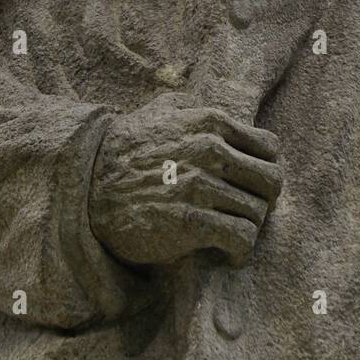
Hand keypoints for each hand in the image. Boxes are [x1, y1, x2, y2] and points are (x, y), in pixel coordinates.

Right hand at [89, 93, 280, 268]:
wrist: (88, 189)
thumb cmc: (125, 151)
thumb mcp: (157, 112)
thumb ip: (189, 106)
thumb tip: (211, 110)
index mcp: (210, 122)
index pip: (270, 147)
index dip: (265, 167)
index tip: (252, 184)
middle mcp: (211, 150)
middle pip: (272, 181)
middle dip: (264, 200)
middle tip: (247, 211)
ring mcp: (201, 186)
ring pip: (258, 213)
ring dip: (249, 227)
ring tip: (233, 233)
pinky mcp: (192, 222)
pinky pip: (242, 238)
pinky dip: (241, 250)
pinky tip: (229, 253)